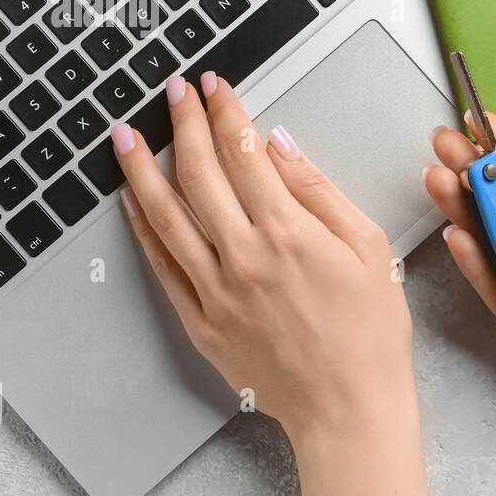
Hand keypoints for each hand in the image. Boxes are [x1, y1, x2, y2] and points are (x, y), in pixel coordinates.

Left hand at [112, 72, 413, 443]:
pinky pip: (162, 265)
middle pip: (200, 173)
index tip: (215, 87)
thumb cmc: (370, 333)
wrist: (348, 408)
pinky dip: (143, 228)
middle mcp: (244, 256)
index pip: (245, 153)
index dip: (226, 113)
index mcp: (289, 232)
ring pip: (167, 215)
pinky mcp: (201, 322)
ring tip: (126, 135)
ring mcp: (216, 290)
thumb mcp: (367, 248)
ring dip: (143, 168)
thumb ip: (319, 192)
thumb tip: (281, 147)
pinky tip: (133, 201)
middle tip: (172, 93)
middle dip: (184, 124)